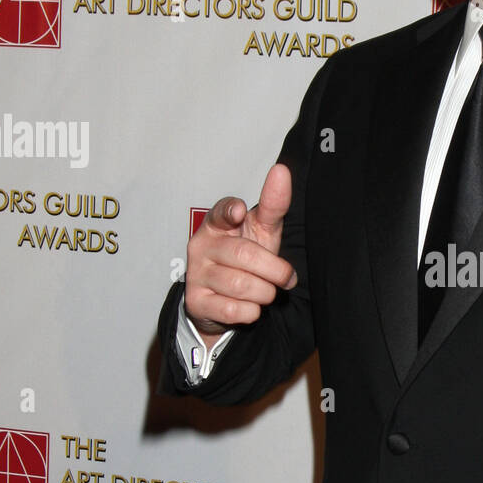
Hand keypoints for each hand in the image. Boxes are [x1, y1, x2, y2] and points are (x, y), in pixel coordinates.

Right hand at [184, 163, 296, 340]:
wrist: (222, 301)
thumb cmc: (246, 259)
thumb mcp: (261, 231)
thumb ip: (272, 205)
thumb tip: (281, 171)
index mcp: (217, 224)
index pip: (220, 212)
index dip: (229, 211)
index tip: (238, 211)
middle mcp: (201, 246)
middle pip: (244, 255)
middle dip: (275, 270)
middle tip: (287, 278)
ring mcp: (196, 274)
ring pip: (241, 286)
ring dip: (265, 293)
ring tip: (266, 291)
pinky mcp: (196, 302)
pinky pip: (234, 310)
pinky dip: (251, 311)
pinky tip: (250, 306)